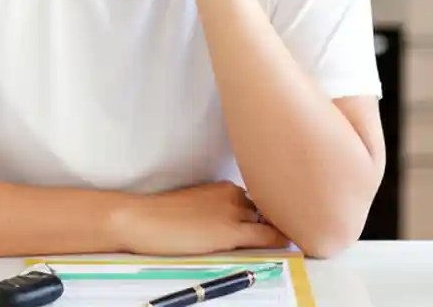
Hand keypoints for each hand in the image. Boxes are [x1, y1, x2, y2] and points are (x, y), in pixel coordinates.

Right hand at [106, 181, 289, 255]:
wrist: (140, 219)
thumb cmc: (160, 216)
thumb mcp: (193, 205)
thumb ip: (216, 209)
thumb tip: (234, 224)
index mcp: (222, 187)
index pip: (257, 200)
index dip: (268, 212)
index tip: (274, 220)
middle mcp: (232, 194)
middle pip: (267, 210)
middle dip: (276, 219)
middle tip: (290, 226)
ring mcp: (232, 212)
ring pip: (270, 220)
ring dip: (279, 228)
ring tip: (291, 234)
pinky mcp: (230, 232)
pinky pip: (268, 236)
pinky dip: (282, 239)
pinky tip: (290, 244)